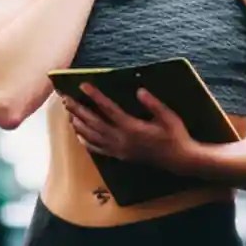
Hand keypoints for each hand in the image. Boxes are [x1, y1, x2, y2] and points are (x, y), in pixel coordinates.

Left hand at [60, 83, 195, 173]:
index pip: (108, 109)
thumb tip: (139, 90)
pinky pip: (99, 149)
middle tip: (65, 98)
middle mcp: (122, 139)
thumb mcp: (168, 116)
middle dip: (79, 109)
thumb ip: (153, 104)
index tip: (83, 85)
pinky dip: (87, 141)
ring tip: (68, 113)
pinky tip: (79, 135)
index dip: (95, 96)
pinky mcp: (121, 156)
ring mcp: (120, 149)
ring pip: (93, 136)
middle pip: (94, 122)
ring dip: (79, 124)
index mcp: (132, 127)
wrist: (179, 160)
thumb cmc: (175, 135)